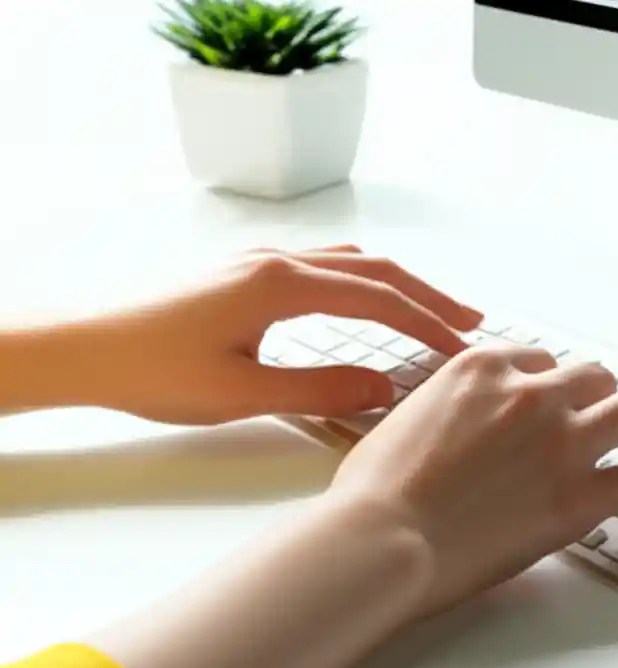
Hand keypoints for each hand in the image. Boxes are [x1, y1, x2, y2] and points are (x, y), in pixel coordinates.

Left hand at [84, 245, 481, 423]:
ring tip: (431, 309)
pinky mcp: (246, 273)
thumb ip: (320, 388)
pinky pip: (324, 266)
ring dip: (396, 284)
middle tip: (469, 319)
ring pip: (350, 262)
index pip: (377, 299)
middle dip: (426, 294)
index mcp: (281, 284)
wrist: (85, 349)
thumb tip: (385, 386)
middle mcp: (277, 261)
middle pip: (374, 270)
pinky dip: (363, 282)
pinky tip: (365, 302)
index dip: (426, 322)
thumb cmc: (153, 371)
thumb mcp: (242, 392)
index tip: (462, 346)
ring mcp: (260, 262)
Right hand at [329, 342, 617, 616]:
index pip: (541, 360)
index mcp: (483, 367)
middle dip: (601, 400)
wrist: (382, 537)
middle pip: (596, 376)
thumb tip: (467, 421)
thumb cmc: (376, 491)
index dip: (551, 386)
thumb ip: (453, 406)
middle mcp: (531, 393)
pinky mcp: (582, 496)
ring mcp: (563, 441)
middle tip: (607, 423)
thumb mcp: (410, 415)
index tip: (554, 406)